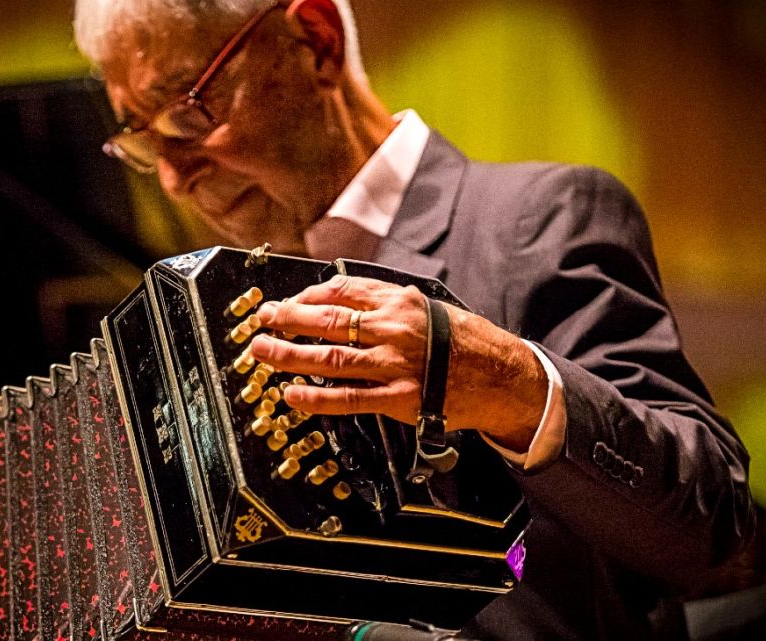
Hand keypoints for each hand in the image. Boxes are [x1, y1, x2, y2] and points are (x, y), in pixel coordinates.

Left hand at [250, 275, 546, 450]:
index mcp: (401, 302)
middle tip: (261, 319)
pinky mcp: (398, 397)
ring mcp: (395, 364)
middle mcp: (395, 329)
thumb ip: (386, 301)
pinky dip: (316, 397)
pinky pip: (348, 398)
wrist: (503, 376)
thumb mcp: (428, 307)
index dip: (307, 295)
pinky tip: (292, 394)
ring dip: (290, 354)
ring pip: (330, 358)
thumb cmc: (465, 342)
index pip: (343, 291)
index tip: (285, 301)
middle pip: (329, 320)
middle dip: (288, 318)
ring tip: (262, 352)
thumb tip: (340, 297)